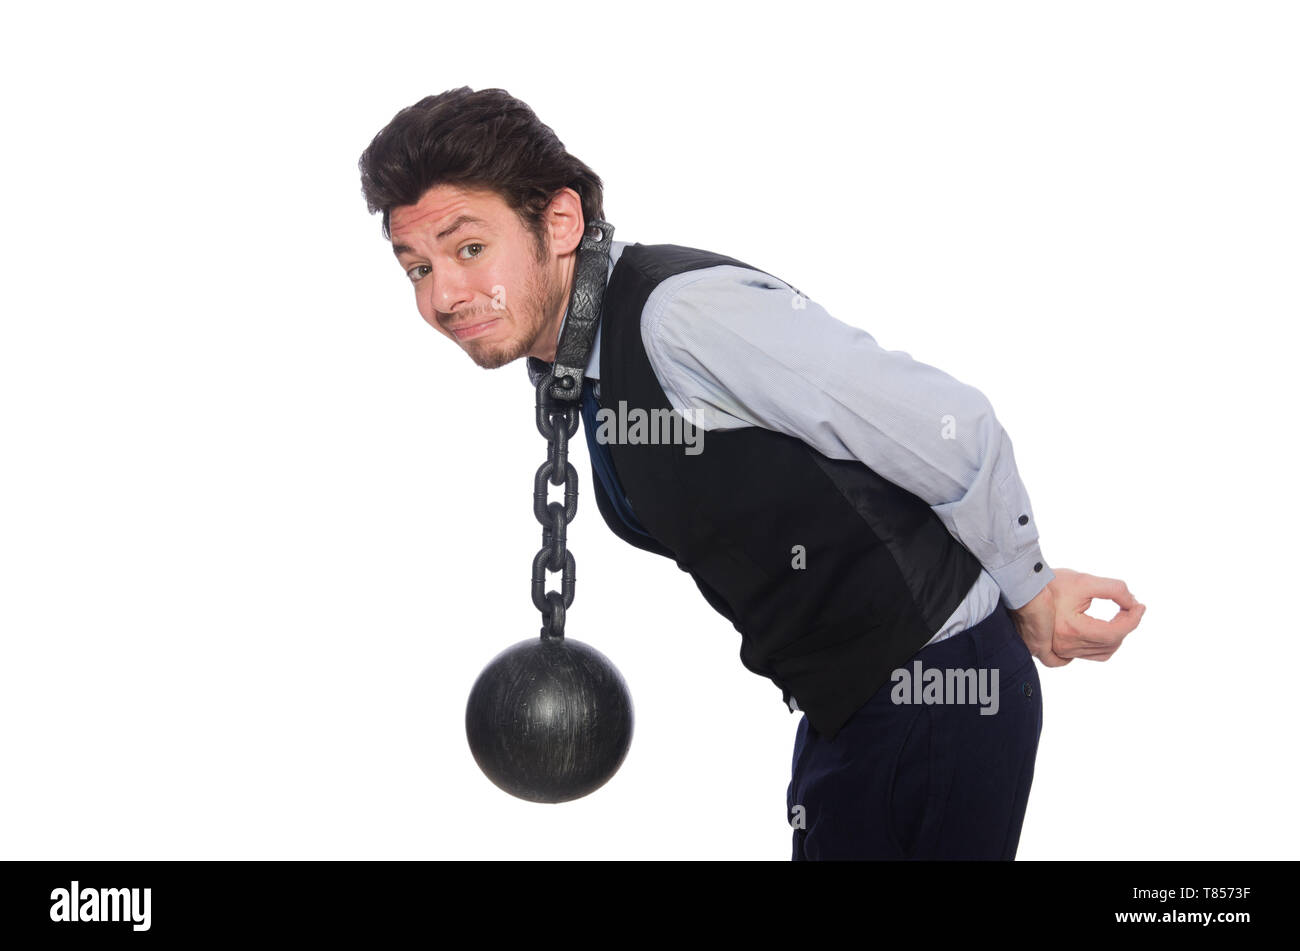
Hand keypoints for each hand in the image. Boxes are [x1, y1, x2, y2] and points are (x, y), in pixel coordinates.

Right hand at [1009, 568, 1145, 666]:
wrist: (1023, 589)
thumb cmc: (1050, 583)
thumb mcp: (1085, 580)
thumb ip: (1114, 589)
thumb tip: (1134, 603)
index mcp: (1073, 629)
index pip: (1115, 632)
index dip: (1133, 619)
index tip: (1140, 605)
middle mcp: (1067, 645)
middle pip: (1112, 642)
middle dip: (1126, 624)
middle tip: (1129, 605)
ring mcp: (1061, 651)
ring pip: (1104, 652)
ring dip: (1117, 635)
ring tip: (1119, 616)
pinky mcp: (1058, 651)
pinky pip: (1090, 656)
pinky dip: (1103, 645)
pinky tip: (1105, 631)